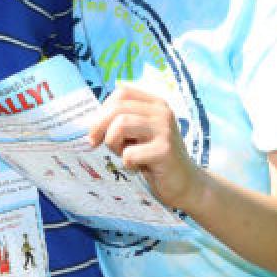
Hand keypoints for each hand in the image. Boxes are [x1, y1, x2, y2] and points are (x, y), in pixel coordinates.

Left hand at [87, 85, 203, 211]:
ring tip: (123, 155)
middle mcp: (162, 112)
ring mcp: (165, 130)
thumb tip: (90, 123)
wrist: (186, 184)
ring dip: (113, 144)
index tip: (96, 130)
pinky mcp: (165, 151)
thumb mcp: (138, 133)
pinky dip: (127, 164)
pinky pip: (129, 154)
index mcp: (155, 103)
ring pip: (120, 125)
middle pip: (117, 108)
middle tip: (95, 143)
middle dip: (99, 127)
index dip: (103, 110)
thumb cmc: (154, 158)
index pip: (121, 93)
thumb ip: (121, 121)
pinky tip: (138, 168)